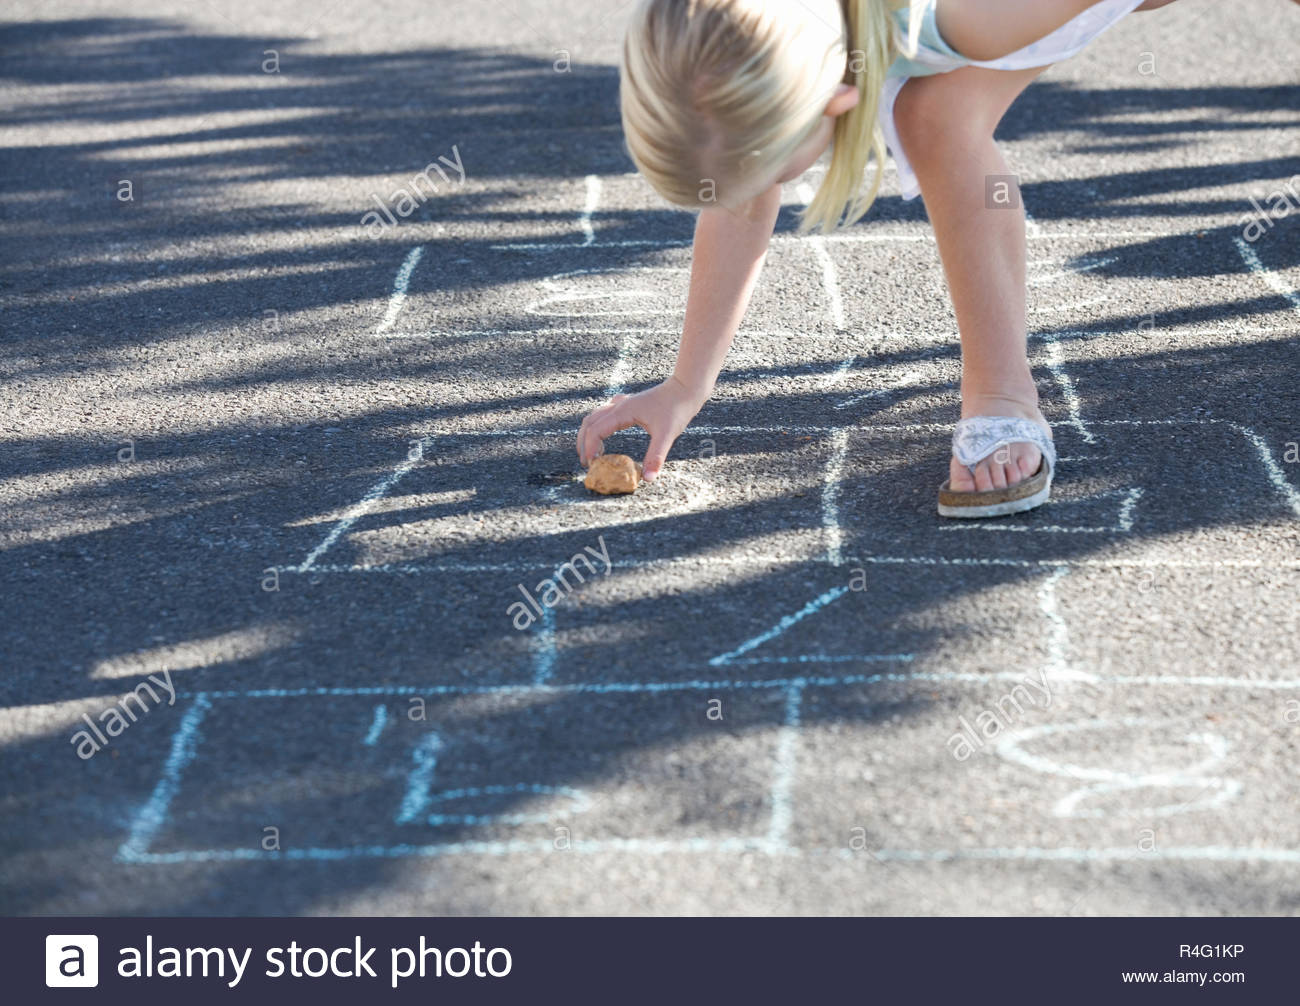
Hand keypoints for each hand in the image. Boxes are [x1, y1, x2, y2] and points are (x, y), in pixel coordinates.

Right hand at [576, 377, 704, 482]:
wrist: (686, 387)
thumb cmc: (677, 408)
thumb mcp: (667, 435)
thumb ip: (656, 457)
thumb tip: (648, 479)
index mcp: (623, 411)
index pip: (595, 430)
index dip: (589, 448)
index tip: (591, 465)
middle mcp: (618, 405)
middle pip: (589, 423)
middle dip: (584, 443)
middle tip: (587, 463)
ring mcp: (622, 402)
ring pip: (595, 416)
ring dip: (589, 433)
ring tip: (593, 452)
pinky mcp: (629, 403)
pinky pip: (605, 413)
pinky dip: (599, 425)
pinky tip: (605, 433)